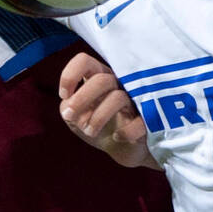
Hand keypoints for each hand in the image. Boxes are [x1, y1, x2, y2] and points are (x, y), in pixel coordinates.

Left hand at [58, 52, 155, 168]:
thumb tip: (70, 108)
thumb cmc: (97, 125)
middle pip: (101, 80)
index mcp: (99, 77)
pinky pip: (139, 122)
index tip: (64, 95)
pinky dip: (126, 131)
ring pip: (117, 98)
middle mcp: (118, 83)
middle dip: (81, 100)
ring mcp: (135, 99)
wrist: (123, 149)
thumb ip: (68, 108)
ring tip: (89, 132)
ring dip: (97, 118)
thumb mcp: (76, 117)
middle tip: (70, 116)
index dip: (70, 75)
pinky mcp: (148, 119)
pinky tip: (117, 137)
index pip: (84, 62)